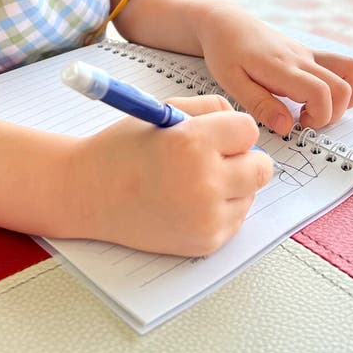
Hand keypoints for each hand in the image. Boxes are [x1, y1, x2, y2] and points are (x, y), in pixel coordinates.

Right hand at [69, 95, 272, 256]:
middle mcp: (204, 181)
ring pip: (251, 193)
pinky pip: (236, 218)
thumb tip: (245, 128)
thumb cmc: (125, 148)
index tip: (213, 133)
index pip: (249, 130)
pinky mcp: (206, 242)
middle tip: (212, 156)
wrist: (90, 193)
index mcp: (193, 142)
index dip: (231, 129)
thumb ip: (210, 110)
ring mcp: (207, 217)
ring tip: (193, 179)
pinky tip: (189, 200)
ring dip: (232, 184)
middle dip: (241, 157)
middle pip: (261, 166)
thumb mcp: (164, 110)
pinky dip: (221, 208)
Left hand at [198, 4, 352, 136]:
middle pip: (343, 86)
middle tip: (307, 120)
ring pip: (350, 69)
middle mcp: (301, 59)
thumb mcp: (232, 82)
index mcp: (282, 68)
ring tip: (323, 109)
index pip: (321, 93)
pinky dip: (352, 79)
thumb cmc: (224, 52)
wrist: (225, 22)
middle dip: (334, 113)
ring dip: (349, 95)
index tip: (299, 124)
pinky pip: (340, 62)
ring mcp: (307, 54)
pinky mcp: (307, 53)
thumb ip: (260, 105)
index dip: (320, 116)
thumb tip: (287, 127)